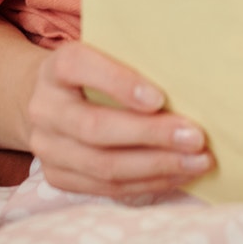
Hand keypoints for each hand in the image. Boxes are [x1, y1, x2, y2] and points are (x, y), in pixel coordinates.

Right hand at [26, 40, 212, 197]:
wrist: (52, 100)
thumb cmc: (97, 74)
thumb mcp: (107, 56)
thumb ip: (136, 63)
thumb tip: (191, 84)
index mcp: (57, 67)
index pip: (79, 66)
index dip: (118, 82)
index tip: (160, 98)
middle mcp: (44, 107)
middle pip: (95, 127)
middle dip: (152, 135)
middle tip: (196, 138)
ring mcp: (46, 147)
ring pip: (103, 165)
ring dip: (157, 166)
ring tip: (198, 162)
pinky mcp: (57, 176)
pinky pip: (106, 188)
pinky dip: (148, 183)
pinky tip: (178, 175)